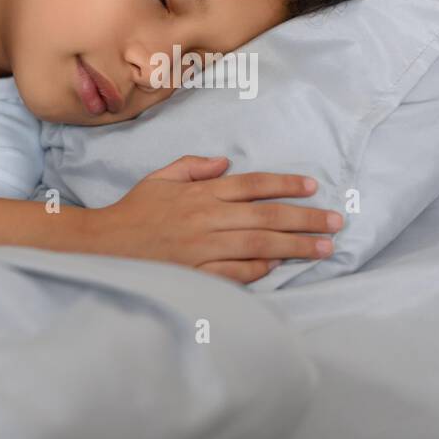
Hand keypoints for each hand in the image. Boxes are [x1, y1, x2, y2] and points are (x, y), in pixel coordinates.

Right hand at [87, 155, 342, 283]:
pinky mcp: (196, 274)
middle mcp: (208, 219)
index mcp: (202, 194)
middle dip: (306, 219)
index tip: (313, 187)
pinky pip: (235, 273)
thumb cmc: (133, 212)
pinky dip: (259, 271)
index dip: (286, 185)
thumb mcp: (160, 178)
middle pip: (267, 217)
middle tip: (336, 223)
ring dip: (295, 247)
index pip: (253, 185)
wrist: (103, 247)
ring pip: (259, 245)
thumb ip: (193, 167)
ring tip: (324, 248)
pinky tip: (280, 268)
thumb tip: (225, 163)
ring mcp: (204, 249)